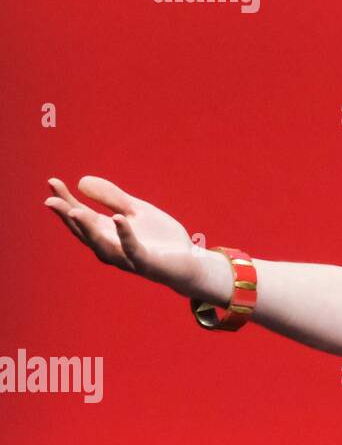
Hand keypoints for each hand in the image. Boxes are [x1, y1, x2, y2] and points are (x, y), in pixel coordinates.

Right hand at [44, 176, 205, 296]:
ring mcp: (127, 257)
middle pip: (84, 232)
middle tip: (50, 200)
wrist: (189, 261)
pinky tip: (118, 218)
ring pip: (102, 244)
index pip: (81, 216)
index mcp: (107, 233)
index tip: (52, 181)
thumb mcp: (136, 211)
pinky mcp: (146, 262)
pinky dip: (125, 235)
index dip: (66, 200)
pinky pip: (133, 249)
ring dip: (88, 229)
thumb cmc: (159, 237)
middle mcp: (111, 247)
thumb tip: (81, 181)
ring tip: (74, 211)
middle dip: (67, 216)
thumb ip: (112, 197)